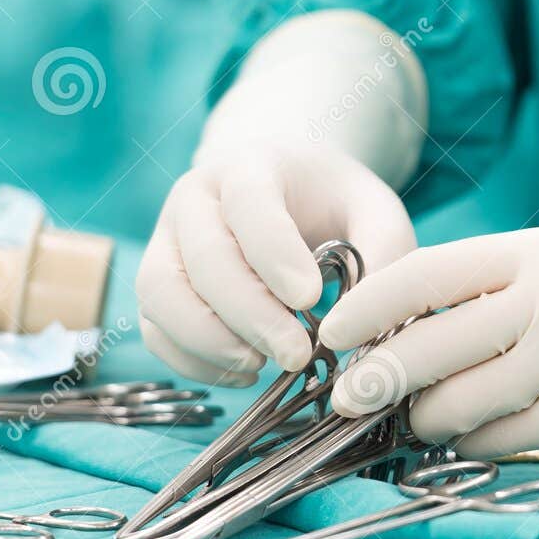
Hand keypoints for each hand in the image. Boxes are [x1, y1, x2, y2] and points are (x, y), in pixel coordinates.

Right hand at [137, 141, 415, 384]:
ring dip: (210, 342)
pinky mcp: (159, 284)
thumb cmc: (334, 204)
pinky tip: (244, 373)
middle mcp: (195, 197)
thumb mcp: (375, 212)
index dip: (273, 254)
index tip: (309, 300)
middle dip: (250, 315)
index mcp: (250, 165)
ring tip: (263, 366)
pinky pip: (155, 328)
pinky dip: (192, 361)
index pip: (249, 202)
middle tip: (297, 354)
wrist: (290, 193)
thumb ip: (383, 253)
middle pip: (203, 257)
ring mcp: (168, 240)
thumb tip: (359, 322)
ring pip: (161, 295)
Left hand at [318, 226, 538, 455]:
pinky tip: (473, 436)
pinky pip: (497, 440)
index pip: (423, 276)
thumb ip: (502, 281)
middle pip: (424, 349)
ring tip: (422, 419)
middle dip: (371, 381)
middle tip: (346, 399)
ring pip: (453, 405)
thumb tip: (417, 320)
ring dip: (423, 420)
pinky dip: (472, 444)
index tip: (335, 332)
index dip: (365, 308)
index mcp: (533, 251)